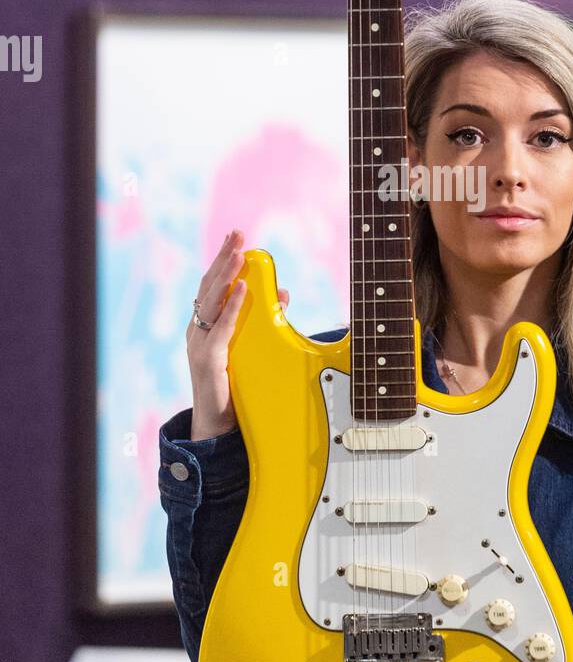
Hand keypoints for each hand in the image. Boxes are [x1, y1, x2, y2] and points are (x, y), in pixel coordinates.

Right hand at [186, 228, 289, 440]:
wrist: (217, 428)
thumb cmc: (234, 388)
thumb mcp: (250, 348)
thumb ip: (263, 321)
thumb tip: (284, 295)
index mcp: (205, 326)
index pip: (213, 285)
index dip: (224, 260)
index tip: (237, 237)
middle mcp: (198, 330)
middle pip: (209, 286)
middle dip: (224, 258)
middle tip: (237, 233)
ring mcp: (199, 344)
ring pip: (211, 301)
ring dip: (227, 275)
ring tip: (239, 253)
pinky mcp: (208, 360)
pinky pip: (221, 329)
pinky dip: (232, 307)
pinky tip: (243, 290)